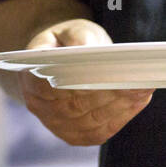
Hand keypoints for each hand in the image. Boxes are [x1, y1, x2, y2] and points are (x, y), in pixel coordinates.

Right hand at [19, 19, 152, 146]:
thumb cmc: (66, 44)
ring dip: (117, 107)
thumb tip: (86, 47)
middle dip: (105, 94)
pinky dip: (119, 118)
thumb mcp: (69, 31)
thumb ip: (76, 36)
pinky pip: (98, 132)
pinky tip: (133, 103)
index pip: (48, 86)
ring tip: (139, 91)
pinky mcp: (73, 135)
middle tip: (132, 83)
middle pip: (73, 105)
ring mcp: (54, 123)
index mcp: (28, 76)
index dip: (75, 82)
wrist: (59, 63)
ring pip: (89, 120)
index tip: (102, 74)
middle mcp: (37, 104)